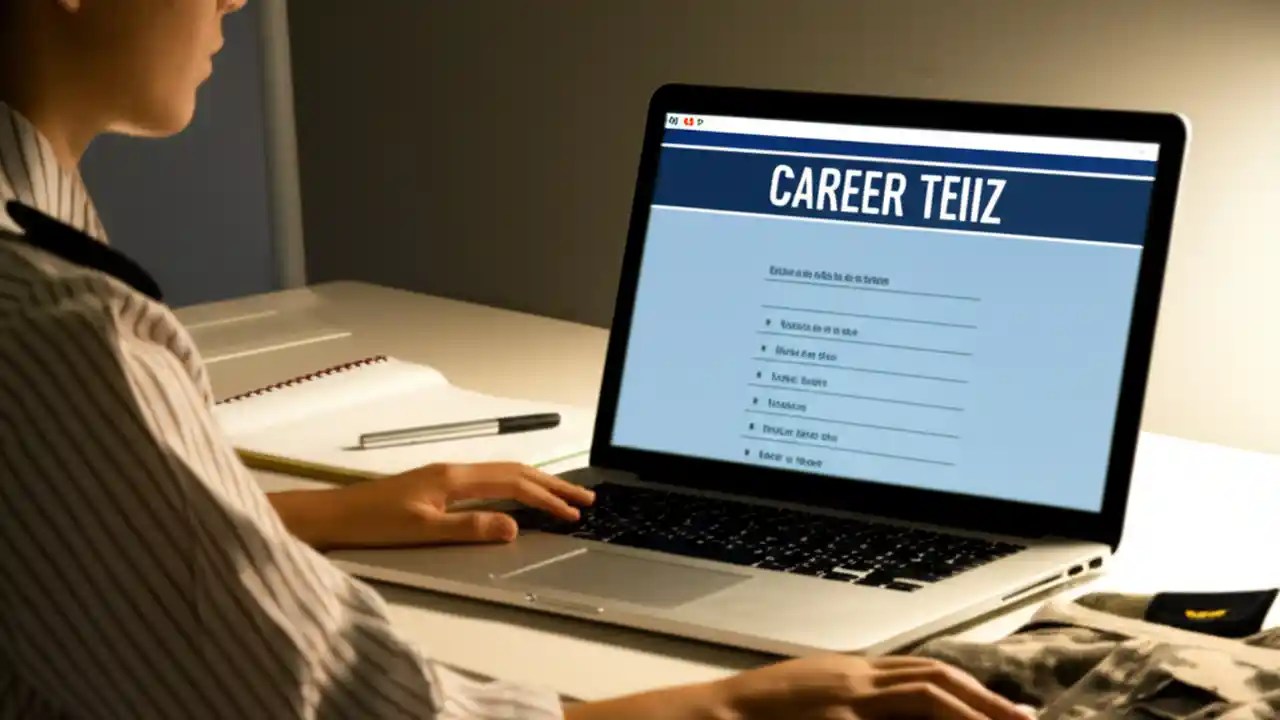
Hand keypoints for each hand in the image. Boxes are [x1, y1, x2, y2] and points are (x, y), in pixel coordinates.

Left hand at [270, 462, 593, 549]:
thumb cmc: (371, 522)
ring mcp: (446, 476)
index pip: (514, 484)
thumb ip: (470, 527)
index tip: (574, 514)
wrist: (333, 515)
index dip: (548, 499)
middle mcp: (454, 471)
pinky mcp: (437, 485)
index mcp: (455, 478)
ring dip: (536, 484)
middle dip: (553, 486)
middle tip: (585, 500)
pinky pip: (489, 481)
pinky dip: (515, 487)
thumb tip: (514, 527)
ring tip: (562, 496)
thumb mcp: (424, 531)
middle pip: (516, 473)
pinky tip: (519, 497)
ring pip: (503, 474)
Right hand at [565, 654, 1031, 719]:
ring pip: (925, 695)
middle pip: (934, 679)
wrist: (709, 717)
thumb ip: (848, 699)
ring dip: (971, 711)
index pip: (923, 671)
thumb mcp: (809, 694)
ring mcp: (847, 700)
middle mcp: (854, 678)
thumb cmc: (753, 714)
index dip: (968, 687)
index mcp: (850, 671)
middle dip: (984, 699)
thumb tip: (884, 710)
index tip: (1002, 708)